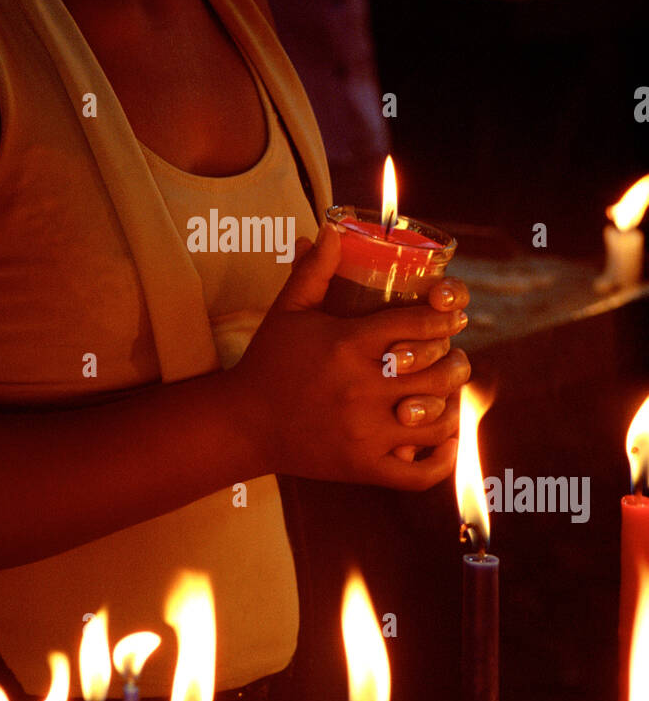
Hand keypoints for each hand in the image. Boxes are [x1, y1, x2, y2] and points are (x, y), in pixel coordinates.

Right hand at [229, 224, 470, 489]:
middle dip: (457, 361)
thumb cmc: (269, 362)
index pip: (417, 325)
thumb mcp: (288, 310)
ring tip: (451, 394)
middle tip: (456, 356)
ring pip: (437, 420)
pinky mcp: (363, 468)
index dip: (446, 317)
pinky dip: (443, 458)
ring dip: (454, 405)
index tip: (455, 315)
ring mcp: (363, 433)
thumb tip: (332, 227)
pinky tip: (447, 439)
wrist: (243, 424)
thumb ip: (314, 270)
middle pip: (436, 372)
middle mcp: (359, 389)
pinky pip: (420, 472)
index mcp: (346, 345)